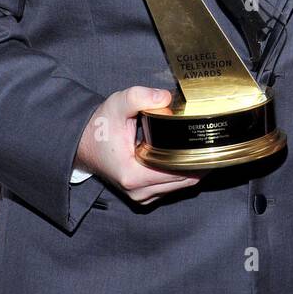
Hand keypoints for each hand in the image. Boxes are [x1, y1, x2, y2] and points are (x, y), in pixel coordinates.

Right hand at [74, 85, 205, 205]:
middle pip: (183, 181)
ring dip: (191, 169)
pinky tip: (185, 157)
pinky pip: (171, 188)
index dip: (195, 158)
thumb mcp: (118, 104)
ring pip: (180, 187)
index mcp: (133, 175)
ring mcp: (140, 197)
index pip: (178, 172)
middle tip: (210, 141)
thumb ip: (140, 97)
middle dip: (198, 162)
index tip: (209, 143)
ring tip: (200, 147)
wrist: (82, 143)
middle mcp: (138, 191)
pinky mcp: (142, 195)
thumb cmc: (100, 126)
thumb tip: (166, 99)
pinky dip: (180, 174)